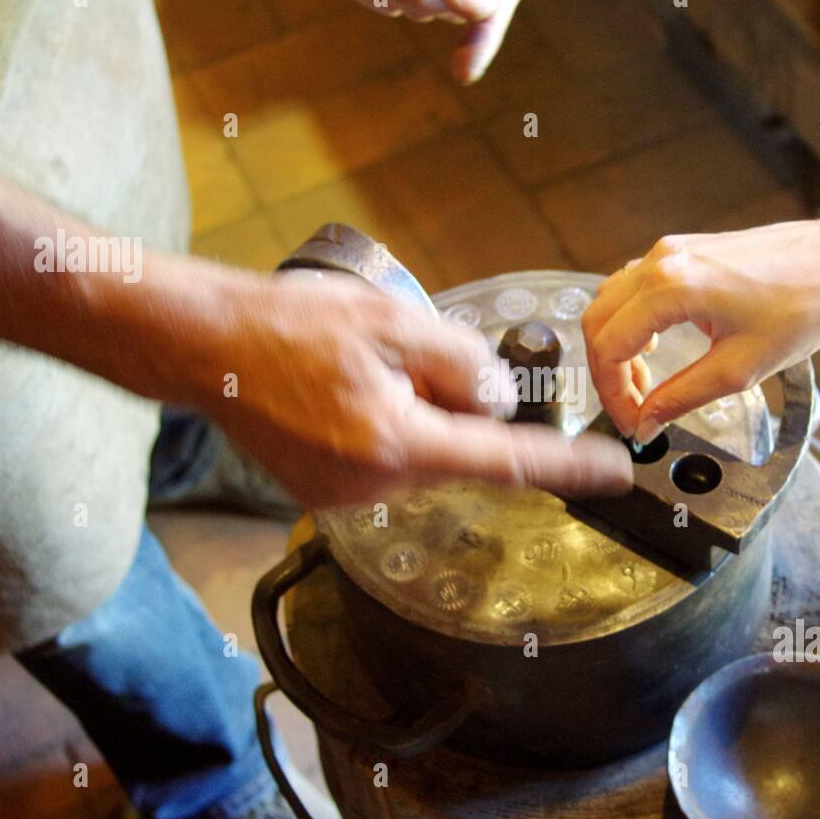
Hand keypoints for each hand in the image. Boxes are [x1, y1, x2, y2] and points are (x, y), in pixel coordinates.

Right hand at [193, 270, 630, 507]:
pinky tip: (343, 389)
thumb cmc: (292, 325)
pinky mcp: (325, 492)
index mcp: (398, 444)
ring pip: (422, 453)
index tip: (614, 474)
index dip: (567, 469)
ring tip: (357, 367)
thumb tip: (499, 402)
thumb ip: (461, 363)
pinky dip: (388, 426)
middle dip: (453, 405)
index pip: (506, 463)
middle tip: (406, 354)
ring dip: (416, 412)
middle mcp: (376, 486)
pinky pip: (387, 460)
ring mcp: (346, 496)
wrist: (206, 346)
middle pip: (458, 450)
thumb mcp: (393, 322)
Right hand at [582, 204, 819, 444]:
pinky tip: (653, 348)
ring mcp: (669, 251)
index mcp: (671, 288)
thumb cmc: (803, 306)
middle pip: (597, 321)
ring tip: (644, 383)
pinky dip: (630, 323)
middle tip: (633, 409)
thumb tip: (645, 422)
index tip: (630, 423)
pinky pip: (632, 288)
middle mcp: (661, 261)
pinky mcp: (681, 251)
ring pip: (609, 302)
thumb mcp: (739, 369)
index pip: (609, 346)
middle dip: (606, 373)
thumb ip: (681, 397)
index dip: (612, 393)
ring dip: (616, 347)